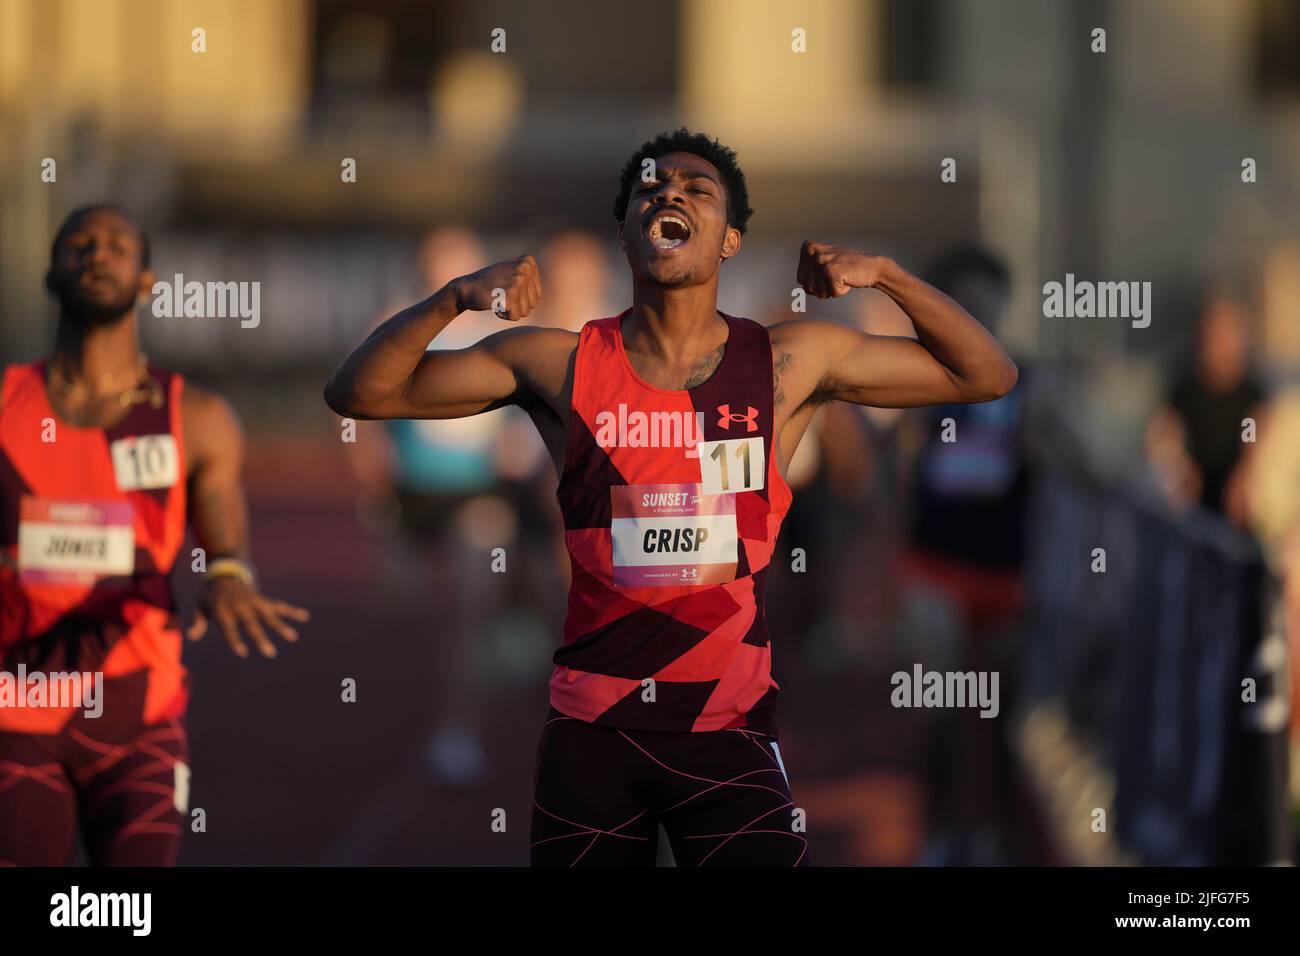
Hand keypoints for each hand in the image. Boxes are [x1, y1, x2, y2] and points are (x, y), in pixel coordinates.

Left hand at [186, 575, 309, 658]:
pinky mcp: (262, 599)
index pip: (229, 629)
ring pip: (269, 615)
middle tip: (270, 653)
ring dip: (281, 626)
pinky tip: (304, 616)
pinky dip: (291, 610)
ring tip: (293, 637)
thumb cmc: (210, 593)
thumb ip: (198, 622)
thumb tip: (191, 636)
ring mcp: (253, 602)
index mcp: (223, 611)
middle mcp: (240, 607)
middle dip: (261, 639)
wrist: (224, 571)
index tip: (243, 652)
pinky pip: (278, 605)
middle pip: (252, 625)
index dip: (235, 640)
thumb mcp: (200, 605)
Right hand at [450, 255, 541, 320]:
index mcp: (528, 261)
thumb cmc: (489, 286)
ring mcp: (517, 279)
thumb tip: (550, 290)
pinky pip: (515, 316)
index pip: (537, 295)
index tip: (506, 290)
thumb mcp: (512, 274)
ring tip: (497, 298)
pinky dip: (504, 315)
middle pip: (533, 304)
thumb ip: (529, 277)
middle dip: (517, 306)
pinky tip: (494, 304)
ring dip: (510, 311)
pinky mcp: (509, 293)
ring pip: (525, 311)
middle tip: (500, 295)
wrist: (464, 289)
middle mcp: (525, 267)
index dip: (522, 299)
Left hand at [797, 242, 891, 298]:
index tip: (830, 272)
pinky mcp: (831, 270)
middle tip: (838, 275)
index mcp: (807, 247)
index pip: (801, 280)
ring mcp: (821, 259)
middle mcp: (811, 250)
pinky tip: (848, 279)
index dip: (817, 283)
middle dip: (823, 288)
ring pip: (818, 292)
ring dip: (832, 290)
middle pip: (807, 287)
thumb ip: (809, 271)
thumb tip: (800, 287)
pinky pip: (831, 293)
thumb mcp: (824, 265)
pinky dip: (841, 291)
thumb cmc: (847, 269)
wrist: (872, 267)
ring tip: (843, 276)